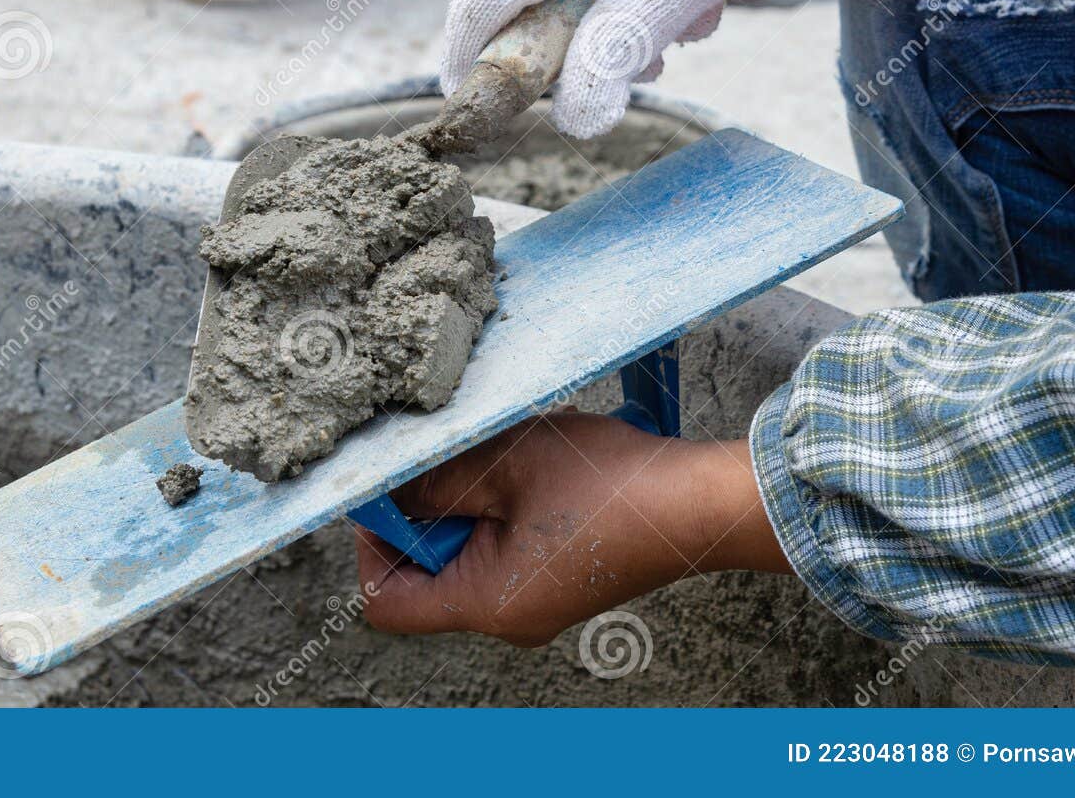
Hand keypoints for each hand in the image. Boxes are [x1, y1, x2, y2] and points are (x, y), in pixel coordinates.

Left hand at [355, 411, 788, 646]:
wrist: (701, 501)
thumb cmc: (608, 483)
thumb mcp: (504, 464)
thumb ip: (435, 482)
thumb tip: (388, 491)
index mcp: (487, 604)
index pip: (385, 600)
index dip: (373, 542)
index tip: (388, 489)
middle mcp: (508, 618)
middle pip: (427, 573)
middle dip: (431, 509)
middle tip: (457, 456)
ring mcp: (537, 601)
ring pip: (469, 551)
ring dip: (474, 498)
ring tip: (509, 456)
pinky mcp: (561, 579)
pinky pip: (508, 546)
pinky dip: (506, 504)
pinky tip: (537, 465)